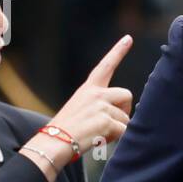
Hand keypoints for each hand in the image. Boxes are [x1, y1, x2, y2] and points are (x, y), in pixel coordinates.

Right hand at [39, 35, 135, 156]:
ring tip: (97, 133)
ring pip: (125, 117)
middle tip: (111, 123)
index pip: (105, 66)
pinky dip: (115, 138)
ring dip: (118, 128)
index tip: (128, 38)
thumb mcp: (80, 110)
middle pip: (126, 94)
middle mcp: (96, 93)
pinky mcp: (106, 120)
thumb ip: (99, 106)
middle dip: (124, 109)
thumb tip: (122, 113)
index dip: (118, 51)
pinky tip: (98, 139)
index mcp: (88, 89)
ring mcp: (101, 105)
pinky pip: (123, 131)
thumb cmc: (65, 131)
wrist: (54, 143)